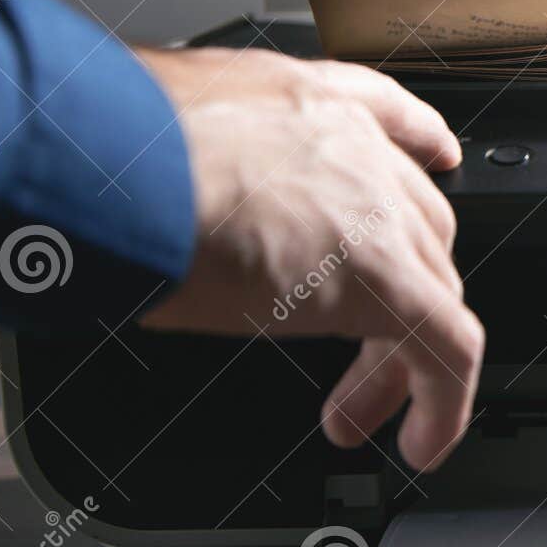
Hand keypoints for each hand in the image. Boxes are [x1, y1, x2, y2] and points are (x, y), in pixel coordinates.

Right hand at [135, 46, 481, 471]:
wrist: (109, 163)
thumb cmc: (97, 148)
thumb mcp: (152, 135)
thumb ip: (180, 165)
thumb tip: (145, 205)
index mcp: (300, 103)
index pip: (388, 121)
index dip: (417, 150)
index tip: (438, 163)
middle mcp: (354, 149)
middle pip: (414, 226)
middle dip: (395, 289)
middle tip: (352, 348)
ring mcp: (378, 212)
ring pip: (432, 289)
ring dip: (399, 361)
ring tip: (354, 417)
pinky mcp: (386, 280)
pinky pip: (448, 348)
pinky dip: (444, 403)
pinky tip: (421, 443)